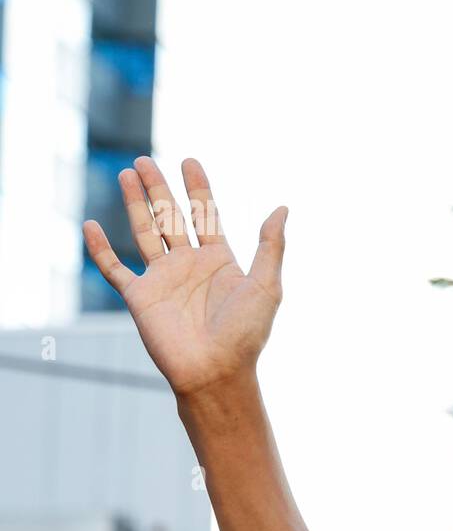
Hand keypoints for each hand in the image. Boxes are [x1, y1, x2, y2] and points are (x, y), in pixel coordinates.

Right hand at [83, 157, 287, 396]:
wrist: (216, 371)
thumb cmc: (246, 333)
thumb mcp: (266, 284)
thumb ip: (271, 245)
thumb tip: (282, 208)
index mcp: (220, 261)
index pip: (206, 215)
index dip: (198, 188)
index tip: (190, 161)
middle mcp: (189, 266)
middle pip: (171, 217)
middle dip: (159, 189)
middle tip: (145, 160)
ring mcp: (163, 280)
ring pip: (144, 232)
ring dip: (135, 204)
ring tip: (126, 174)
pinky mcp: (139, 297)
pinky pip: (115, 268)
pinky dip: (101, 248)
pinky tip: (92, 225)